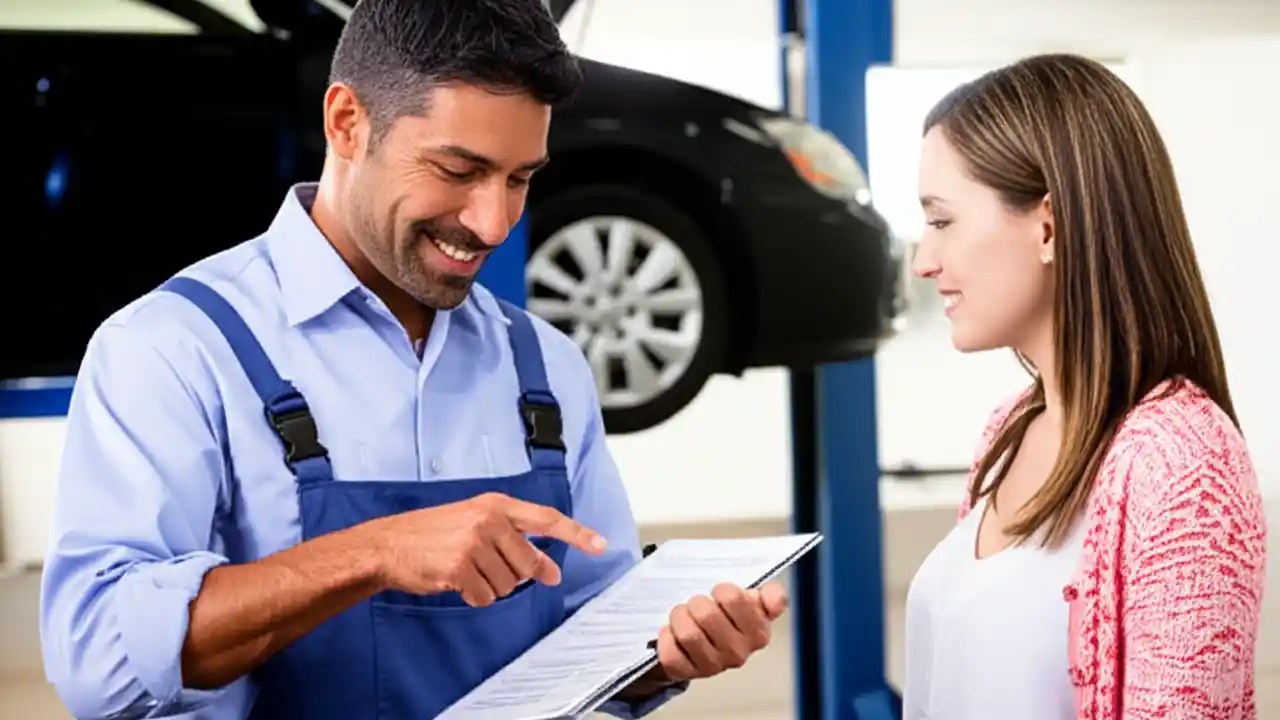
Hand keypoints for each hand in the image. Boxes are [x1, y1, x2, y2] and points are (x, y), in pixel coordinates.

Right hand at [363, 491, 606, 605]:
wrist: (389, 545)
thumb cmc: (433, 534)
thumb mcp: (477, 526)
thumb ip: (516, 542)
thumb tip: (550, 570)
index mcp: (495, 505)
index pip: (546, 519)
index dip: (576, 533)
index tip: (600, 545)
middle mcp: (488, 520)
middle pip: (528, 563)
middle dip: (514, 574)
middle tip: (486, 566)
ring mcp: (474, 543)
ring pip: (508, 584)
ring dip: (490, 585)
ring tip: (465, 569)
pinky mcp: (460, 567)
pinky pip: (486, 596)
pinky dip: (474, 595)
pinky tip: (456, 581)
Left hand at [652, 581, 788, 682]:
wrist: (703, 646)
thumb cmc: (728, 621)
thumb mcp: (751, 605)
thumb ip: (770, 597)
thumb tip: (775, 597)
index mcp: (757, 634)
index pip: (732, 598)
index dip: (722, 591)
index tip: (721, 596)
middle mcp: (737, 653)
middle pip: (706, 613)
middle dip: (697, 603)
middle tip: (699, 606)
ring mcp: (711, 665)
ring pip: (687, 632)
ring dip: (680, 617)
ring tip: (685, 617)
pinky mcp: (685, 672)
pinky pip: (669, 649)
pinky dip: (667, 636)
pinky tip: (675, 635)